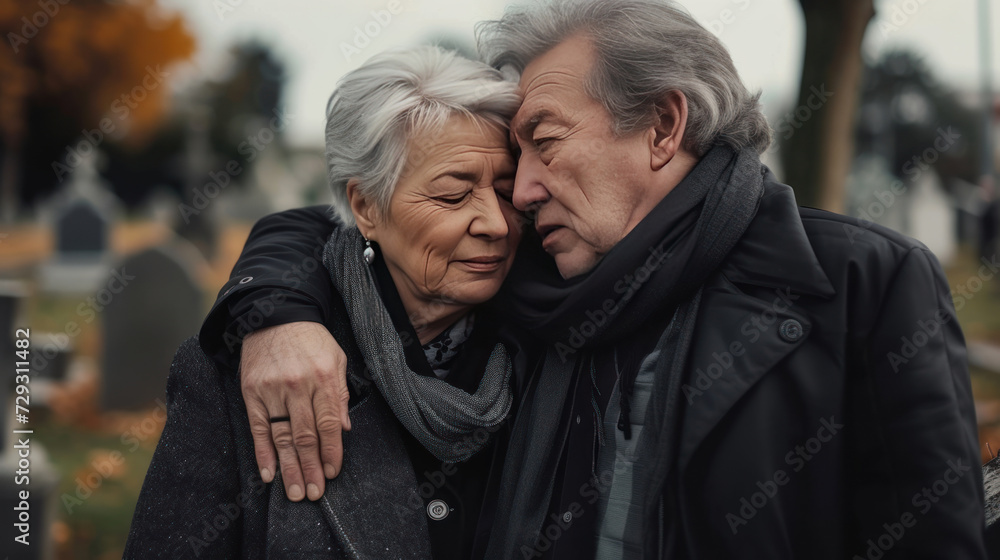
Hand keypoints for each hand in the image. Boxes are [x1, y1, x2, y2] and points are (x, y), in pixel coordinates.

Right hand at [240, 321, 350, 501]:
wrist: (275, 312)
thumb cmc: (311, 338)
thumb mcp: (337, 358)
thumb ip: (340, 394)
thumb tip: (344, 428)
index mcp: (323, 378)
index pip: (328, 423)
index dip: (331, 451)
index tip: (332, 472)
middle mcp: (298, 386)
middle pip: (305, 435)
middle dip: (310, 467)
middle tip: (314, 493)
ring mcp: (272, 390)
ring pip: (282, 437)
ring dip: (289, 467)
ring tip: (294, 492)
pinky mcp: (252, 392)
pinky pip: (258, 428)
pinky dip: (262, 453)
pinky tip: (269, 472)